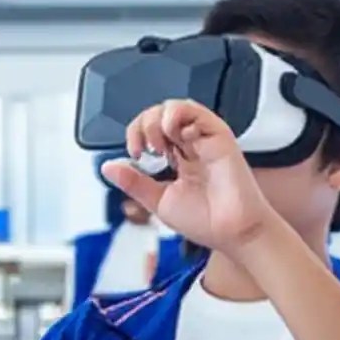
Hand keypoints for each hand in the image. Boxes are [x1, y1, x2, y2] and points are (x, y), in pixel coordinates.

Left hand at [101, 99, 278, 255]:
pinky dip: (178, 115)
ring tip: (158, 143)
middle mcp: (190, 146)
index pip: (149, 130)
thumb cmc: (206, 221)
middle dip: (143, 125)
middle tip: (144, 149)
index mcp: (176, 158)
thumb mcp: (158, 201)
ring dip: (158, 119)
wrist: (232, 232)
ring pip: (176, 107)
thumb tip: (108, 167)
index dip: (136, 134)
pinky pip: (197, 111)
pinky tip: (173, 135)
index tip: (134, 153)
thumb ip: (134, 182)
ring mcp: (204, 139)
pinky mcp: (219, 136)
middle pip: (160, 114)